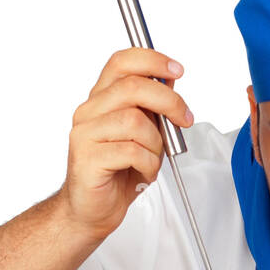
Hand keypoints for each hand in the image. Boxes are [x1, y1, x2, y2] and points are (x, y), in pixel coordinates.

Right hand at [59, 47, 193, 238]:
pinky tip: (144, 171)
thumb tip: (170, 80)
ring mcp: (85, 134)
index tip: (177, 70)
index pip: (121, 62)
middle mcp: (89, 112)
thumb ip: (153, 108)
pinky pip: (131, 151)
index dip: (152, 60)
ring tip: (152, 159)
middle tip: (184, 119)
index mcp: (101, 100)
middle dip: (168, 101)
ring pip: (135, 121)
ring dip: (156, 143)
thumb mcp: (145, 134)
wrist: (92, 210)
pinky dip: (148, 163)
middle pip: (133, 87)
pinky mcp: (87, 158)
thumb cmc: (118, 173)